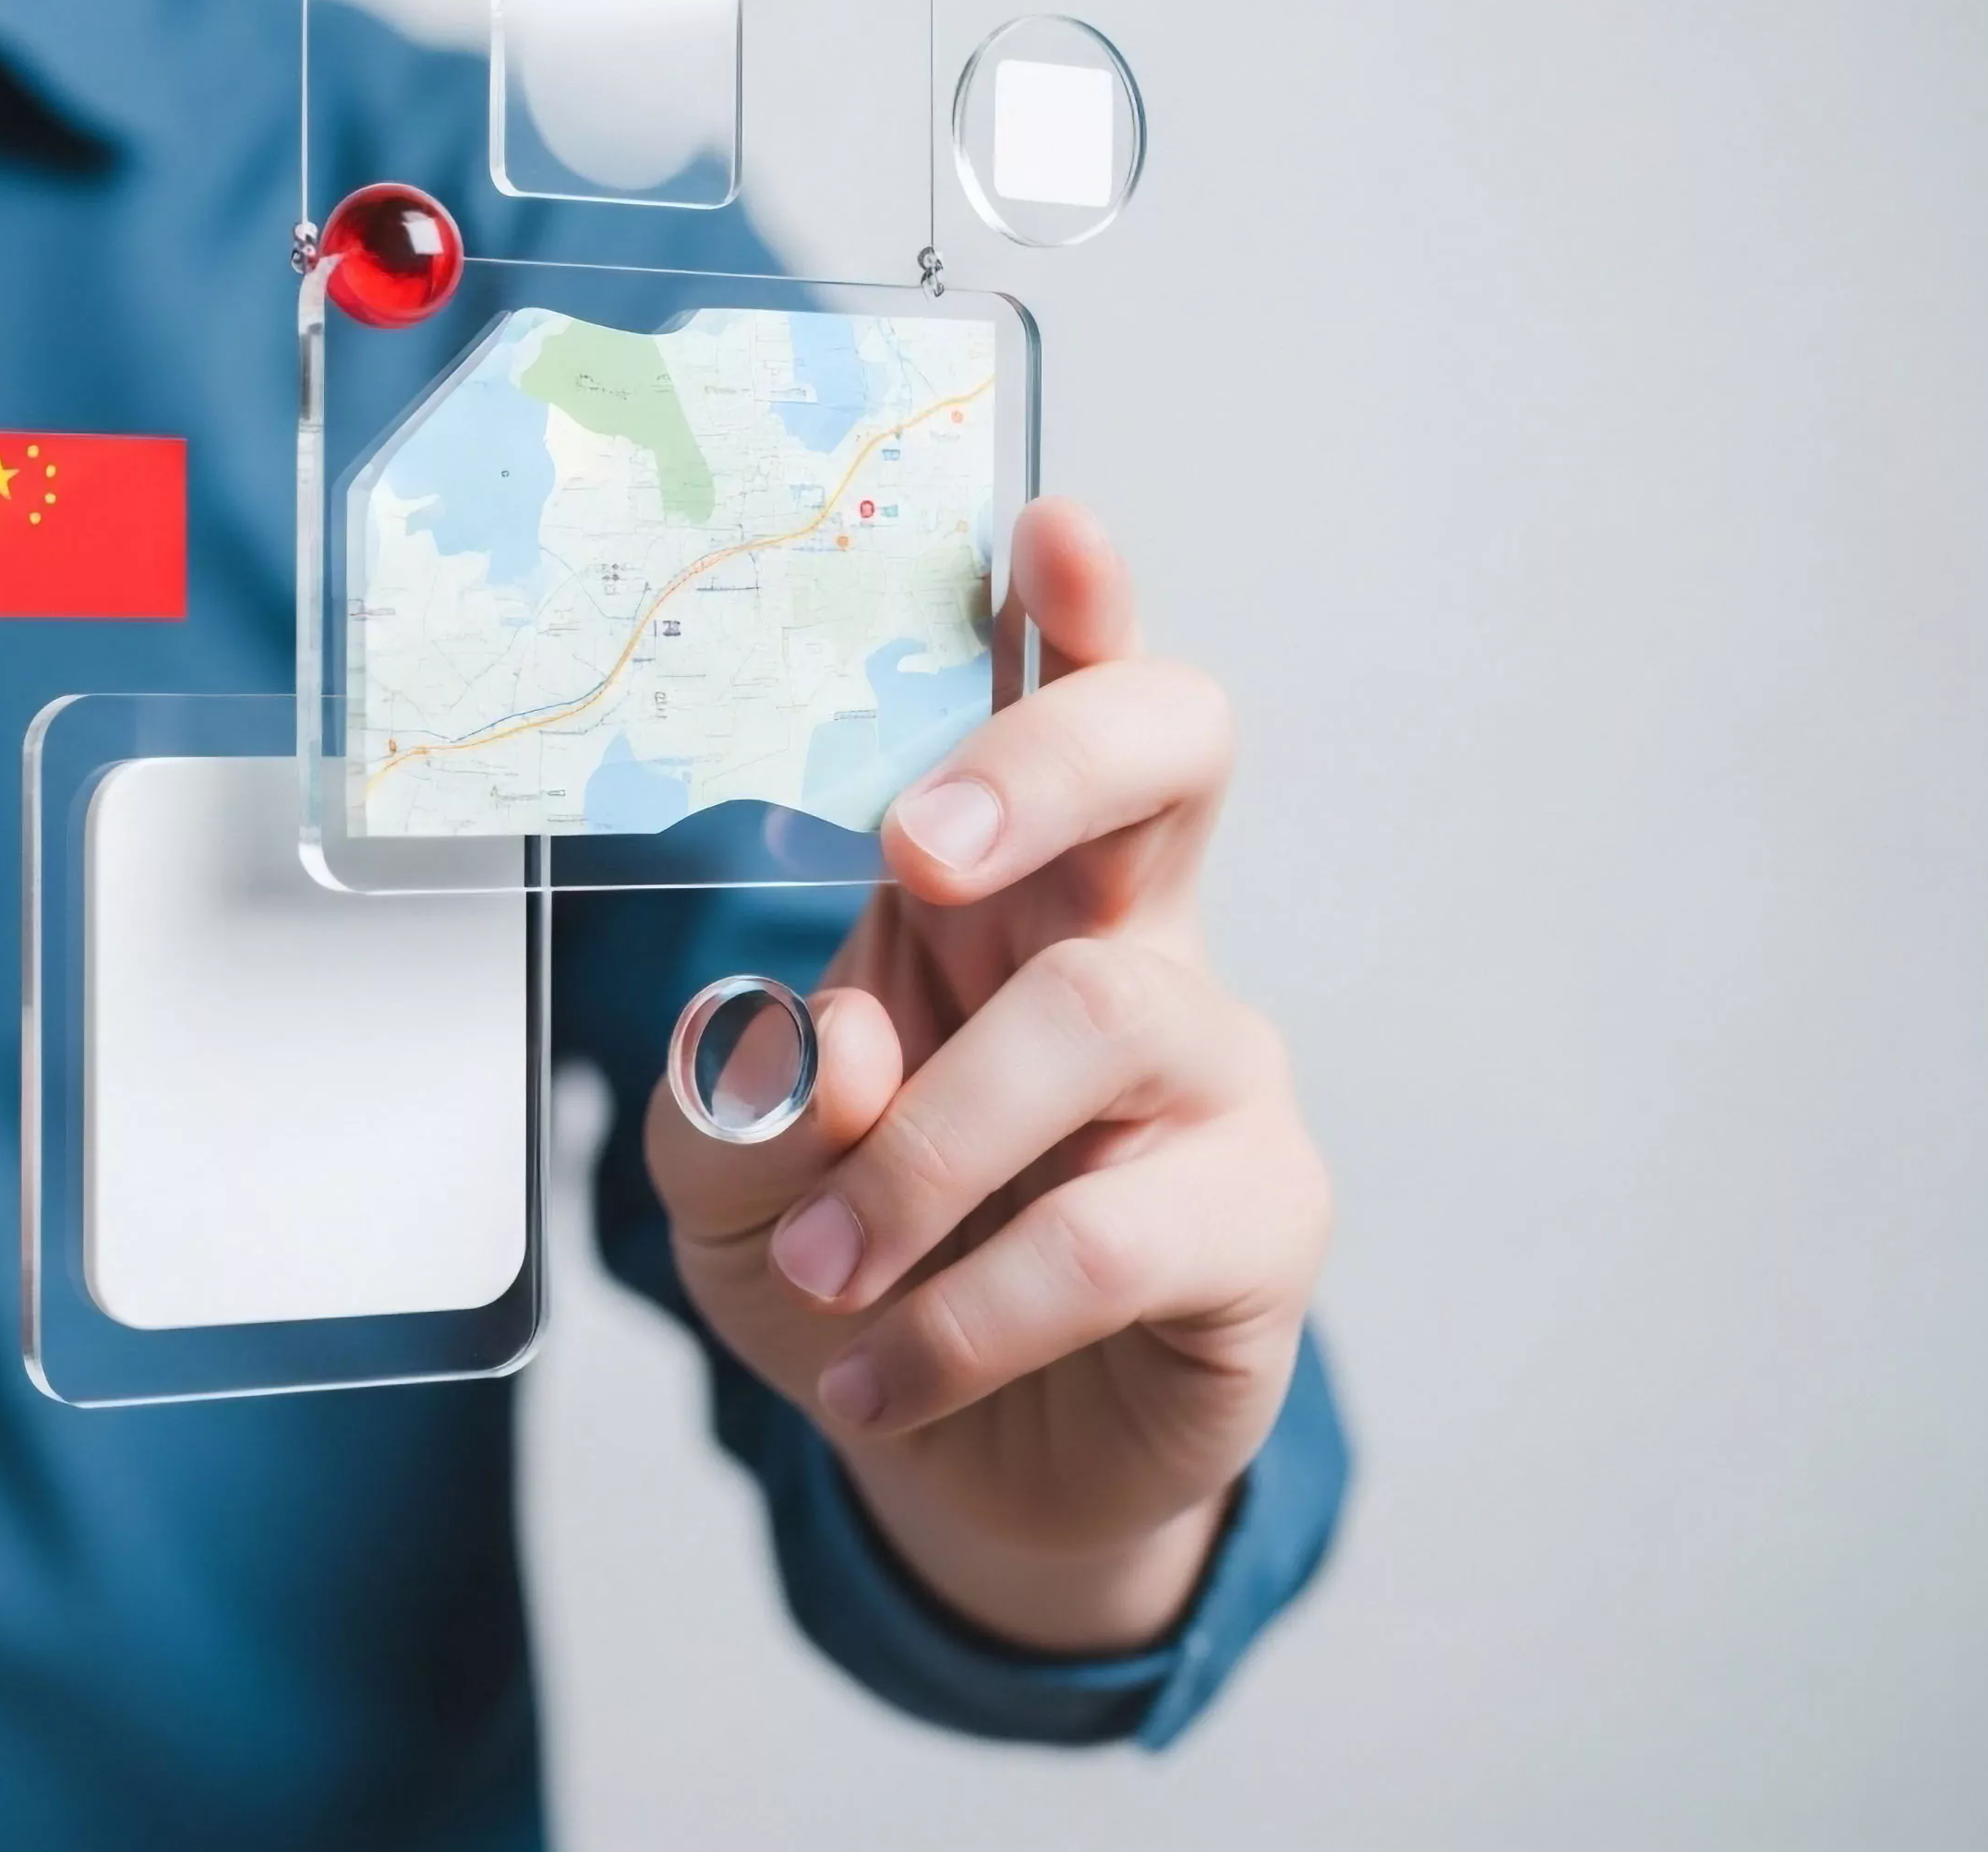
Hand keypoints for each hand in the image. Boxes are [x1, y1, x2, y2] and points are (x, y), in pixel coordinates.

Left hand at [643, 499, 1330, 1653]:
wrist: (953, 1462)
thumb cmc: (849, 1256)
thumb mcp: (728, 1174)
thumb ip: (748, 1095)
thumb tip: (842, 1050)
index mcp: (1004, 878)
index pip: (1062, 697)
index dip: (1074, 608)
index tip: (1045, 525)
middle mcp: (1134, 935)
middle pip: (1171, 755)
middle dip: (1046, 761)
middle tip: (916, 852)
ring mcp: (1215, 1072)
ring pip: (1103, 1015)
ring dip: (925, 1155)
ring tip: (823, 1269)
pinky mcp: (1259, 1223)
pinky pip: (1113, 1236)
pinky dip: (964, 1312)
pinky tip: (878, 1376)